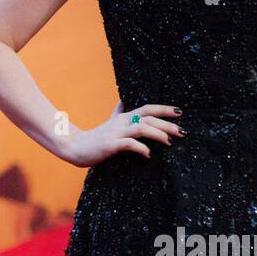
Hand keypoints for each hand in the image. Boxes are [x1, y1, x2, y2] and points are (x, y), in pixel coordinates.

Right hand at [60, 99, 183, 167]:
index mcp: (123, 117)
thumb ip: (118, 112)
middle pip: (148, 118)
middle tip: (182, 131)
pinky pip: (129, 144)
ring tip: (169, 142)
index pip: (147, 109)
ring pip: (141, 128)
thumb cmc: (94, 138)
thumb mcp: (109, 122)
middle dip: (167, 123)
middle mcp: (121, 122)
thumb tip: (123, 101)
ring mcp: (115, 133)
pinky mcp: (110, 145)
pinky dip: (141, 148)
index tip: (180, 112)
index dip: (163, 109)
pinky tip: (148, 154)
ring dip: (158, 134)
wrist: (73, 147)